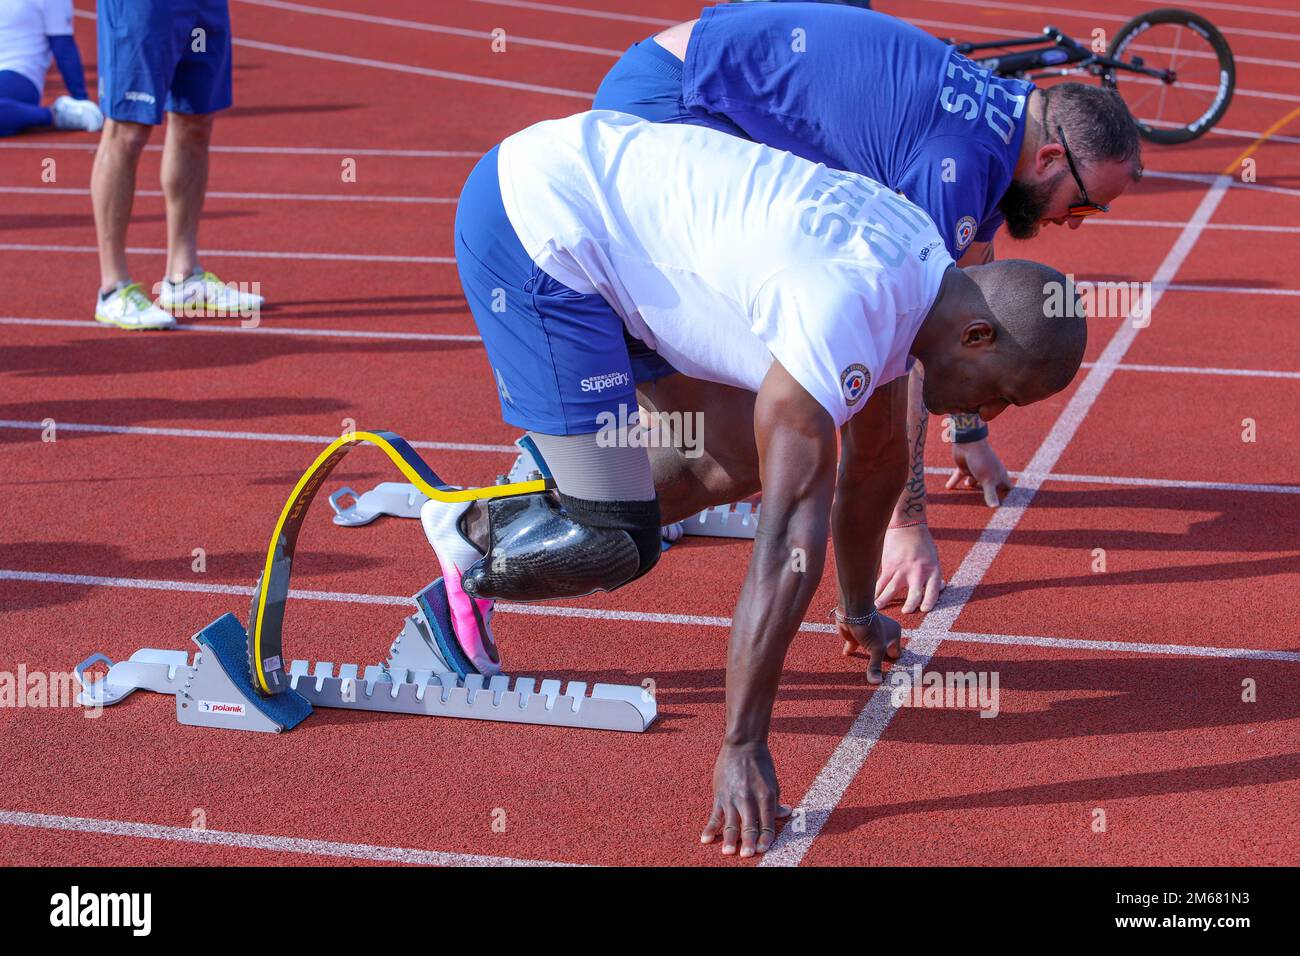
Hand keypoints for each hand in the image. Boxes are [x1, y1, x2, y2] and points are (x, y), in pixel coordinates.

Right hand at [700, 741, 791, 856]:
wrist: (743, 744)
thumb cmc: (760, 763)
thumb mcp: (773, 782)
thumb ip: (776, 801)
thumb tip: (786, 813)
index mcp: (766, 796)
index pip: (767, 822)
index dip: (766, 838)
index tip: (764, 850)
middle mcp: (750, 798)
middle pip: (750, 824)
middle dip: (749, 841)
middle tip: (747, 855)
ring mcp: (733, 797)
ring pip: (731, 822)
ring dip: (729, 838)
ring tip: (728, 852)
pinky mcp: (720, 794)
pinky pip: (714, 814)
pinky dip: (710, 828)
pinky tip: (705, 839)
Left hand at [838, 609, 901, 683]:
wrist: (852, 610)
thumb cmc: (870, 626)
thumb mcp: (877, 648)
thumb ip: (876, 666)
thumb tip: (876, 683)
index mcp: (894, 634)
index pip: (896, 654)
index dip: (894, 665)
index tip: (894, 679)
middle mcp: (883, 635)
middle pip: (883, 653)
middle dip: (881, 664)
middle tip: (882, 680)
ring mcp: (869, 636)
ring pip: (869, 652)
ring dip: (867, 660)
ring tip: (866, 676)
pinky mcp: (855, 637)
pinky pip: (854, 649)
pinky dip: (852, 654)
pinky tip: (851, 663)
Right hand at [875, 522, 944, 612]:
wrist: (907, 526)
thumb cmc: (922, 543)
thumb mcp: (934, 558)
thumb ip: (935, 574)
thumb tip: (940, 587)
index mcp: (932, 570)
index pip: (933, 591)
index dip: (929, 602)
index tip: (924, 610)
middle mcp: (917, 571)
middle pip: (915, 594)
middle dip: (910, 605)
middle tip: (906, 612)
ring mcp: (902, 569)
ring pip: (892, 589)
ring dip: (884, 600)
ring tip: (878, 608)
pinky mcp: (889, 566)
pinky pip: (881, 582)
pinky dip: (875, 590)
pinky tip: (870, 598)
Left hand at [946, 437, 1011, 506]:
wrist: (968, 443)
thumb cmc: (982, 460)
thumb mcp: (987, 480)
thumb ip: (991, 494)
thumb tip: (996, 507)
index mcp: (998, 475)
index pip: (1007, 487)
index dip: (1007, 495)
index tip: (1006, 504)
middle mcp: (989, 473)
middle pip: (990, 486)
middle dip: (988, 494)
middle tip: (986, 504)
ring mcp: (976, 470)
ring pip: (975, 481)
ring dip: (972, 487)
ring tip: (968, 498)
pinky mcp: (965, 467)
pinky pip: (959, 476)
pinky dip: (953, 481)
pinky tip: (948, 487)